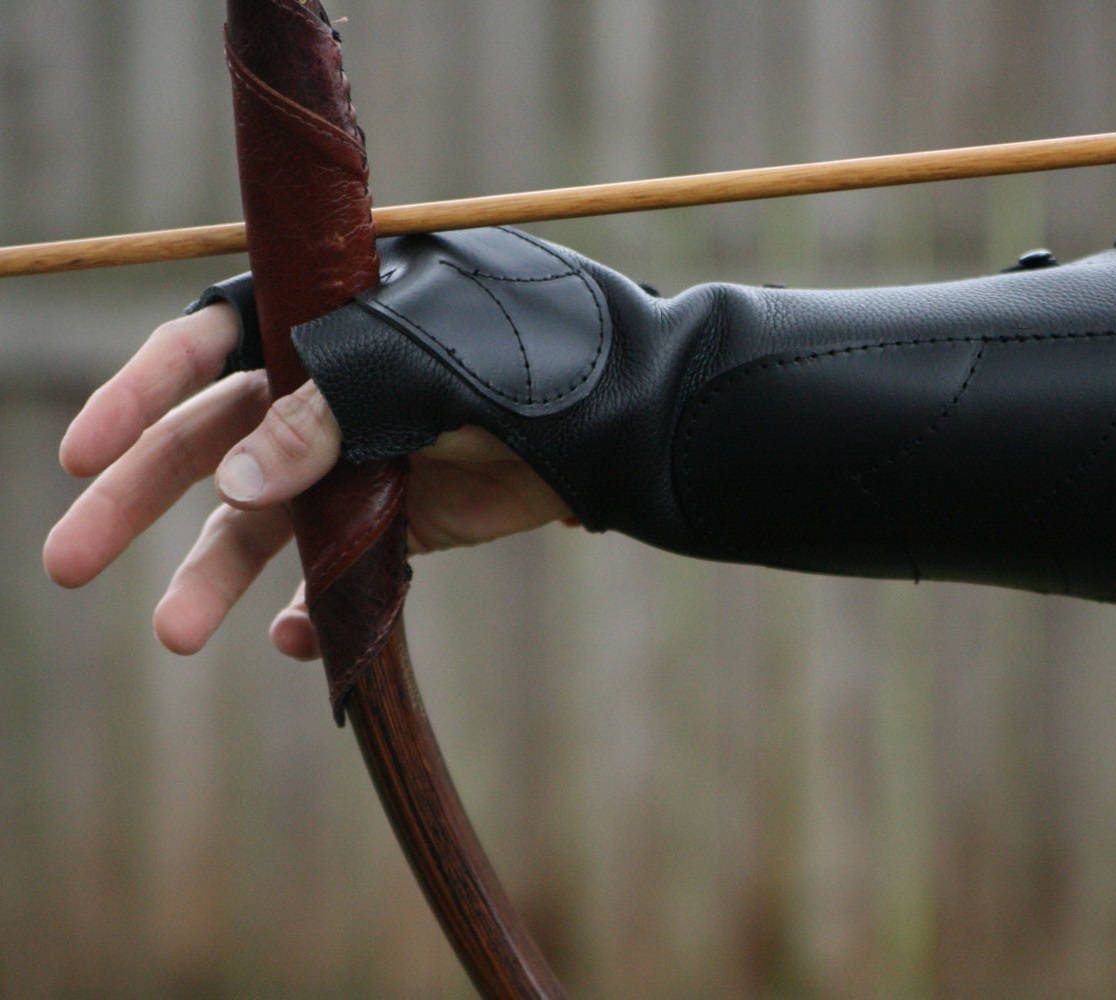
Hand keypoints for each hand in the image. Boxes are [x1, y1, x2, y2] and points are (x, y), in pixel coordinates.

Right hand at [43, 304, 572, 659]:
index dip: (137, 395)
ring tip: (175, 636)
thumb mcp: (418, 363)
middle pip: (209, 441)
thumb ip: (326, 414)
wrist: (626, 417)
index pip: (207, 345)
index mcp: (325, 318)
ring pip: (265, 519)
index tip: (79, 456)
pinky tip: (289, 640)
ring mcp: (366, 455)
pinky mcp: (406, 518)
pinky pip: (338, 567)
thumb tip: (233, 485)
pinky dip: (313, 608)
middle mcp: (332, 386)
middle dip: (136, 500)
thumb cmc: (525, 358)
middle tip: (66, 564)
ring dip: (213, 575)